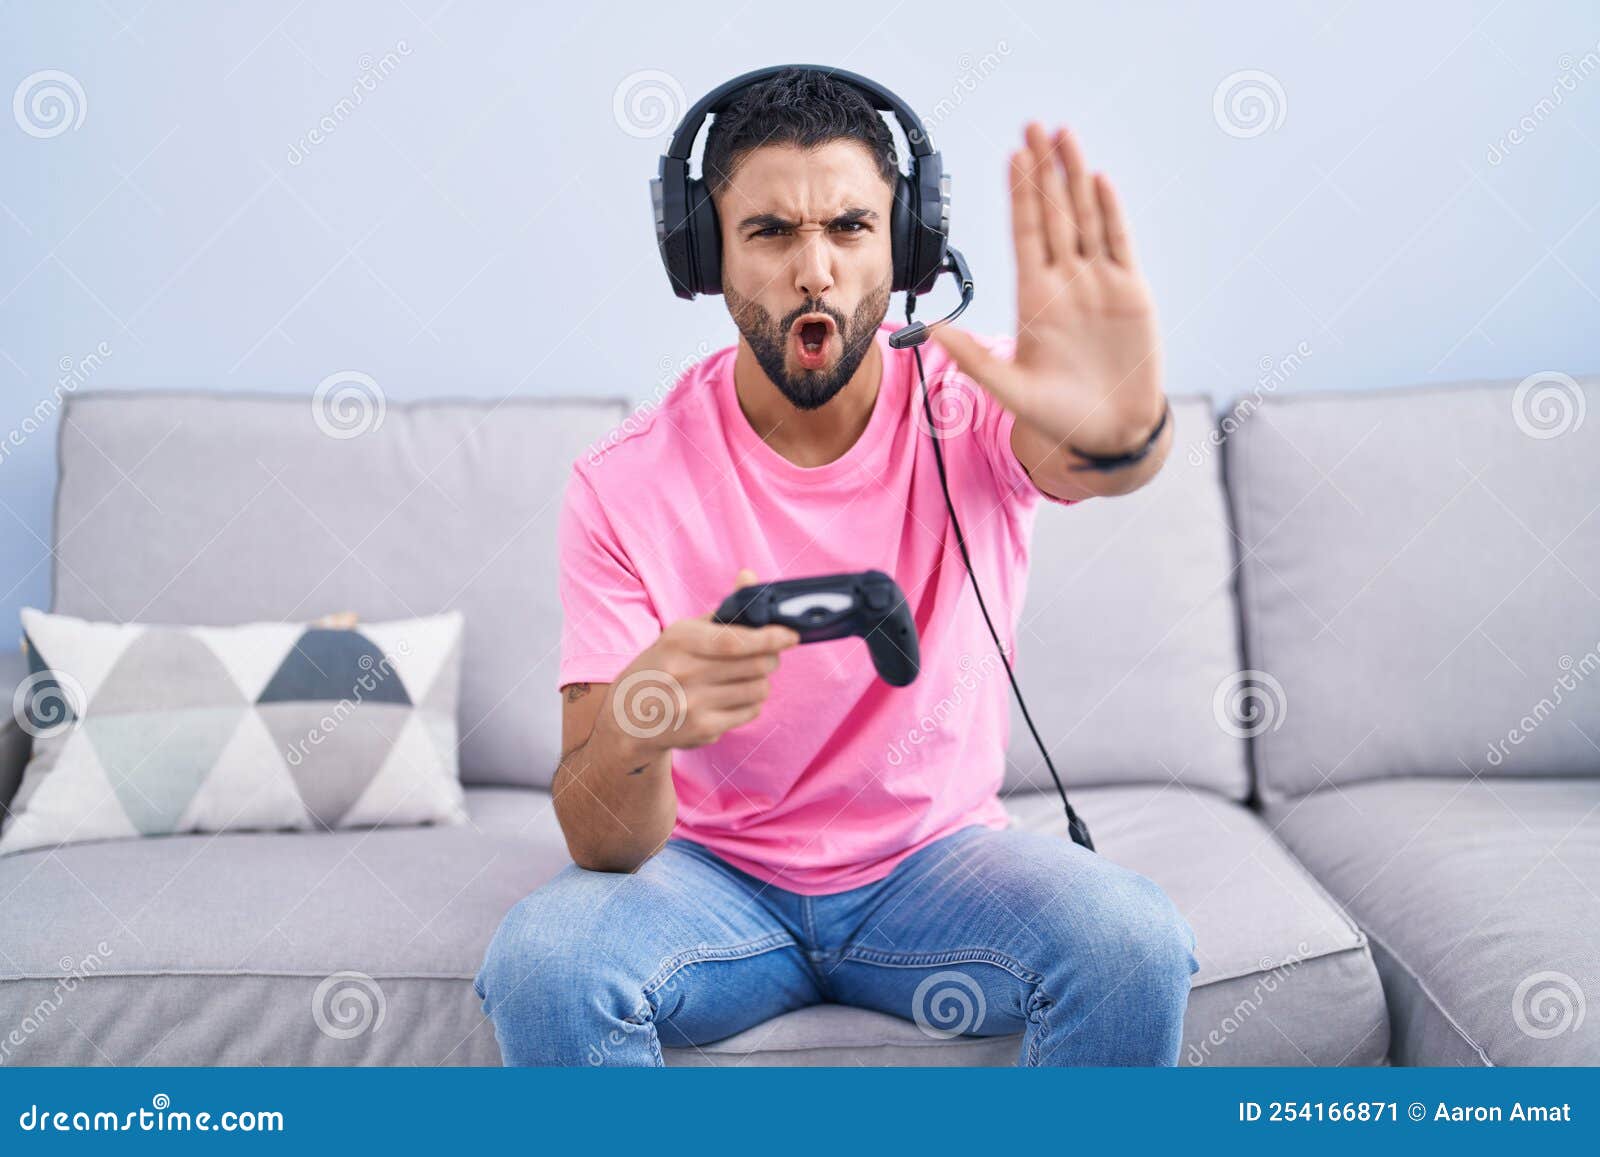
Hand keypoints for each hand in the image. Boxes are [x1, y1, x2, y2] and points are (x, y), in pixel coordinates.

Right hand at [602, 568, 799, 756]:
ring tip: (744, 677)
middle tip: (764, 655)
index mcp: (679, 640)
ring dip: (760, 681)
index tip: (791, 635)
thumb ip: (722, 609)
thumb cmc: (665, 665)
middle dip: (770, 657)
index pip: (736, 640)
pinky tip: (731, 697)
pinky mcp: (703, 730)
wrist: (629, 717)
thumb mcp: (683, 633)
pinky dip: (750, 703)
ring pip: (759, 689)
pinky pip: (751, 712)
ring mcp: (693, 704)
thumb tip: (750, 576)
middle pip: (757, 664)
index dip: (770, 638)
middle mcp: (684, 672)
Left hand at [931, 122, 1164, 457]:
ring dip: (1075, 177)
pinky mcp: (1129, 291)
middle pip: (1052, 213)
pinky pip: (1118, 243)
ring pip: (1085, 217)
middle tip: (1035, 125)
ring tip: (1065, 136)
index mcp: (1034, 297)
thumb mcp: (1011, 390)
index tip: (1013, 156)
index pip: (1024, 233)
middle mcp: (1065, 281)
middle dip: (1043, 169)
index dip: (1019, 194)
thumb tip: (934, 333)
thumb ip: (975, 360)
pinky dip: (1110, 212)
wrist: (1108, 431)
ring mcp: (1098, 283)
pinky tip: (1099, 181)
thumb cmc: (1058, 415)